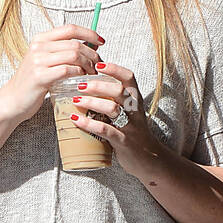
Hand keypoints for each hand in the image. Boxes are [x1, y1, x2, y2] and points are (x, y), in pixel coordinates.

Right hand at [0, 24, 103, 123]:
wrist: (12, 100)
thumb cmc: (32, 83)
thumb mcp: (44, 61)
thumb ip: (60, 51)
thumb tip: (88, 45)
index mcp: (40, 39)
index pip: (70, 29)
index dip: (89, 33)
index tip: (100, 42)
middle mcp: (38, 47)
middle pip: (75, 43)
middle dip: (92, 54)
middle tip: (98, 64)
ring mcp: (38, 61)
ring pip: (73, 55)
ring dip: (87, 64)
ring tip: (91, 72)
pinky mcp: (40, 76)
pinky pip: (67, 70)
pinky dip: (79, 73)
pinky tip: (82, 79)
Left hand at [67, 62, 162, 178]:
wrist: (147, 158)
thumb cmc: (131, 131)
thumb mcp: (127, 111)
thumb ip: (114, 98)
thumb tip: (90, 82)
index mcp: (136, 99)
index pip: (129, 77)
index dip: (114, 69)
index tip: (98, 64)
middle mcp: (135, 110)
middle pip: (119, 91)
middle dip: (98, 85)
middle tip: (79, 84)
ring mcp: (130, 126)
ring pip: (112, 109)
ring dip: (92, 102)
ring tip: (75, 100)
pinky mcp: (123, 141)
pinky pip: (105, 130)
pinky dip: (88, 124)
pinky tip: (75, 119)